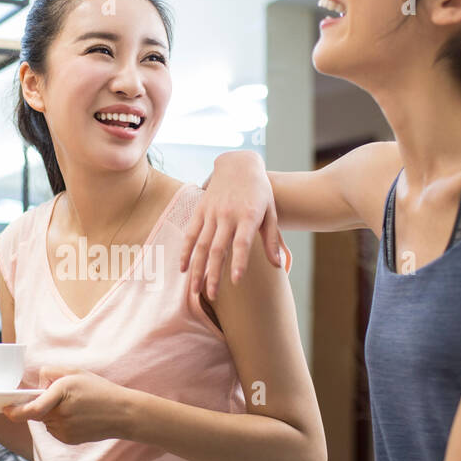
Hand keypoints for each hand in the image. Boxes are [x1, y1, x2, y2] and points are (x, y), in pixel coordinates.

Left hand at [2, 366, 134, 444]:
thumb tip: (35, 384)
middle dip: (41, 403)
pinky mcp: (68, 440)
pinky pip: (53, 429)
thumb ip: (50, 372)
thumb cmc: (99, 390)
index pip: (32, 409)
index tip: (5, 408)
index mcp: (61, 393)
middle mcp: (61, 415)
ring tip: (74, 406)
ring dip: (51, 413)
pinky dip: (59, 422)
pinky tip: (77, 417)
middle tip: (62, 397)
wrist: (122, 414)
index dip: (15, 410)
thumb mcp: (75, 372)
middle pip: (37, 411)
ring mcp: (64, 430)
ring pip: (45, 420)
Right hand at [181, 149, 287, 301]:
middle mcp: (227, 215)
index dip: (238, 262)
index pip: (242, 243)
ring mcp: (211, 212)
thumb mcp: (271, 212)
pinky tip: (182, 268)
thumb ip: (272, 239)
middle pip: (217, 249)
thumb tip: (278, 265)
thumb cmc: (260, 191)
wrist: (239, 163)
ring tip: (195, 290)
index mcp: (248, 216)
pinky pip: (191, 234)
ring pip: (201, 245)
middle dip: (213, 274)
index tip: (235, 281)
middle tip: (212, 296)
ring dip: (197, 269)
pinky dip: (186, 252)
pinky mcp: (200, 210)